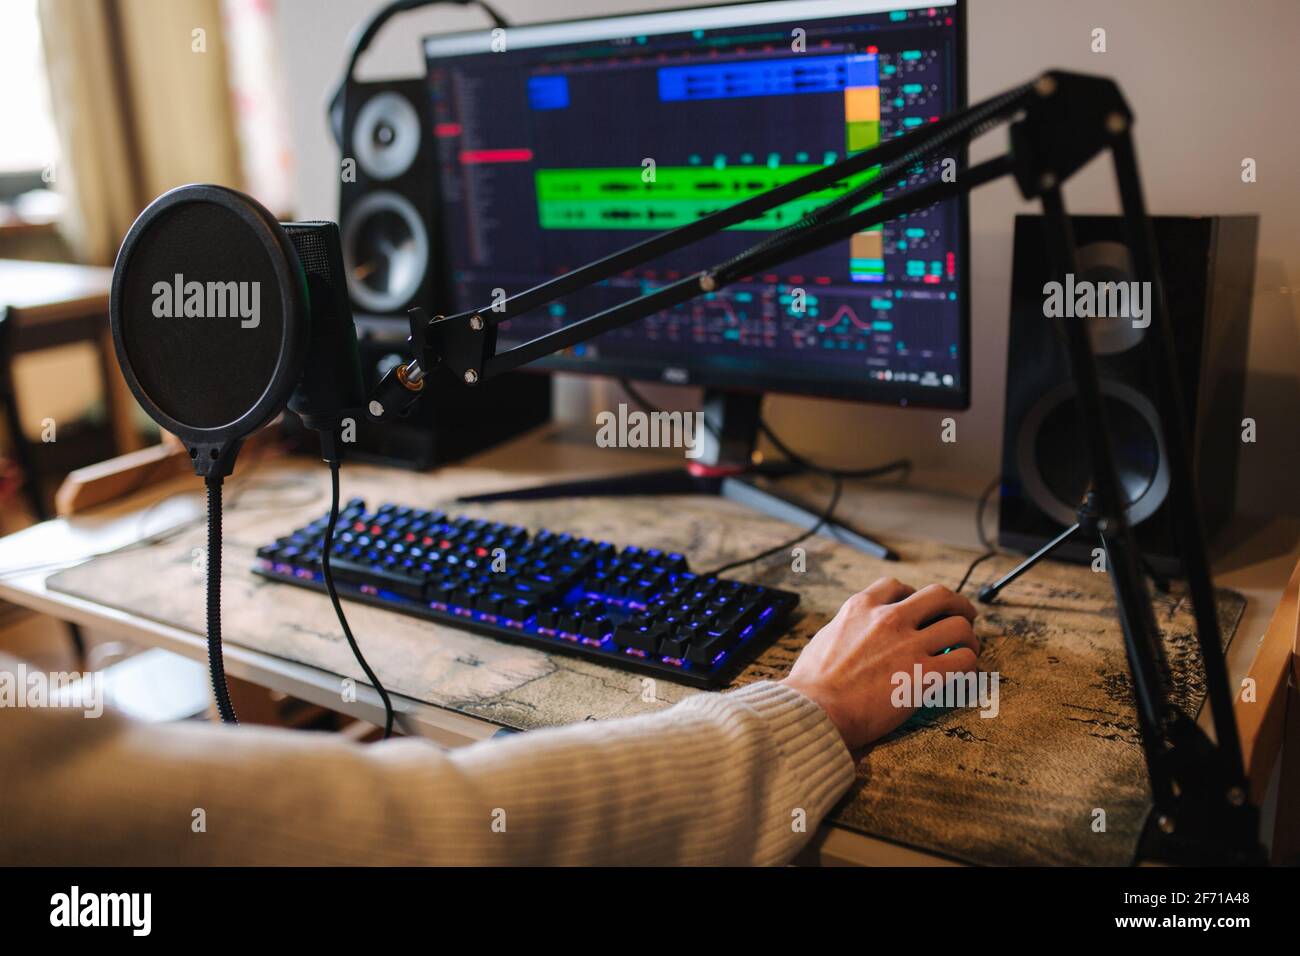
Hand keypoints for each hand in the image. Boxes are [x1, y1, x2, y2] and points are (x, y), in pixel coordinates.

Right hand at [782, 577, 979, 750]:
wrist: (815, 709)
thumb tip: (850, 634)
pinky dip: (968, 666)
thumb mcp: (824, 638)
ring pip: (959, 627)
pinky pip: (964, 660)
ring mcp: (909, 645)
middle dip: (956, 605)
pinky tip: (963, 675)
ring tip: (965, 650)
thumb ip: (845, 628)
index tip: (918, 610)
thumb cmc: (810, 683)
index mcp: (861, 608)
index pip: (897, 586)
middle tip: (962, 617)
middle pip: (939, 595)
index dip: (913, 596)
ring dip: (967, 638)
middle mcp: (889, 619)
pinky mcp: (924, 675)